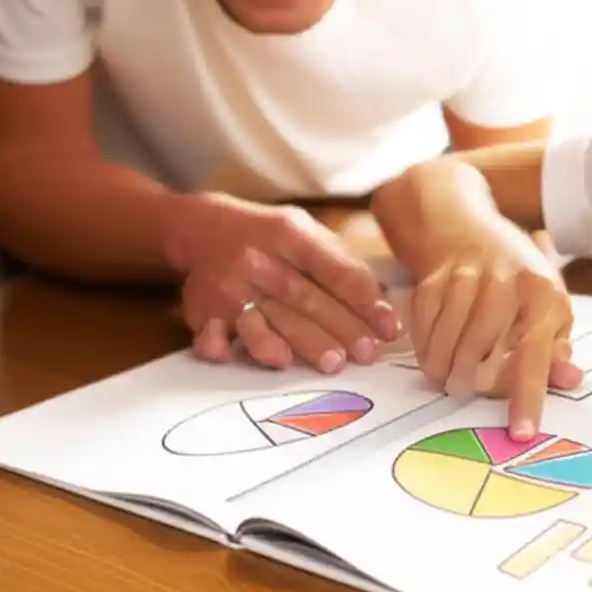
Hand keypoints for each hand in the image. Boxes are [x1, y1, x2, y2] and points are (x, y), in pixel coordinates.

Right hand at [166, 192, 400, 371]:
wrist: (202, 229)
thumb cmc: (270, 238)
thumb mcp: (306, 232)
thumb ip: (341, 263)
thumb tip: (382, 300)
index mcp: (290, 235)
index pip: (334, 270)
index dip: (365, 301)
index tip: (389, 328)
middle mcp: (259, 260)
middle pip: (305, 298)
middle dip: (341, 328)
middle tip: (367, 354)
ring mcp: (229, 287)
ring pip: (268, 320)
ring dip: (299, 342)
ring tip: (330, 362)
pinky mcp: (203, 310)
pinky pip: (212, 332)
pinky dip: (222, 344)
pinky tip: (239, 355)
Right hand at [410, 247, 582, 438]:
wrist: (465, 229)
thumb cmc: (517, 280)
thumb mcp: (547, 306)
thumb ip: (556, 347)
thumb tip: (571, 380)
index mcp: (543, 293)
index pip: (534, 354)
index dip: (527, 396)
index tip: (521, 433)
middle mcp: (506, 282)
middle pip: (480, 353)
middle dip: (470, 383)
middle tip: (465, 393)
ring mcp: (466, 277)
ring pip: (448, 342)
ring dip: (443, 370)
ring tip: (446, 381)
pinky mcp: (434, 277)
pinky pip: (424, 327)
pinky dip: (425, 348)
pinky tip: (432, 353)